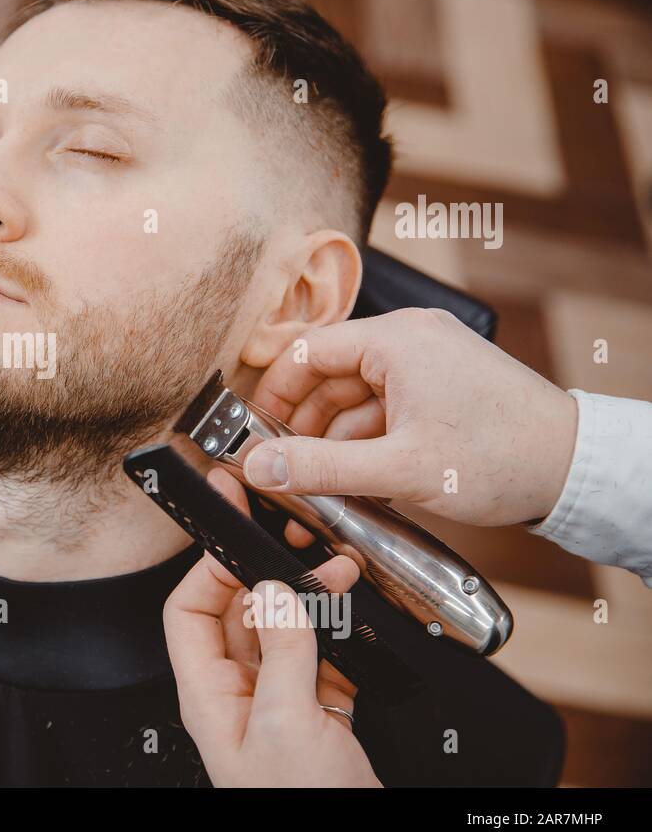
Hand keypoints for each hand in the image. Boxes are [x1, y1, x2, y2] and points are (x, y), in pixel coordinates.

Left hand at [163, 470, 380, 786]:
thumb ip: (281, 652)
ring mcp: (277, 704)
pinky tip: (354, 616)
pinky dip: (336, 631)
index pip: (186, 614)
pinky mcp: (316, 713)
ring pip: (282, 630)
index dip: (207, 570)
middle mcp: (238, 696)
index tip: (239, 538)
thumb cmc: (303, 808)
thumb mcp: (287, 723)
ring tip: (337, 572)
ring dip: (308, 597)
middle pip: (237, 614)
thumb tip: (275, 591)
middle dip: (267, 573)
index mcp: (210, 697)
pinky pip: (317, 657)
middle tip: (293, 538)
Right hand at [243, 308, 578, 526]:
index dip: (272, 396)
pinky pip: (384, 411)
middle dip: (303, 429)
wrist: (577, 469)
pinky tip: (360, 485)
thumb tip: (257, 466)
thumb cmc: (502, 458)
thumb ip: (319, 467)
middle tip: (285, 474)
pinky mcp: (442, 388)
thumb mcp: (398, 469)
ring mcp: (428, 363)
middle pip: (328, 379)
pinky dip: (366, 445)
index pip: (306, 354)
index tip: (253, 436)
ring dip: (335, 445)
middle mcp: (410, 339)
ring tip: (323, 492)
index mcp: (396, 339)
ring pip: (355, 401)